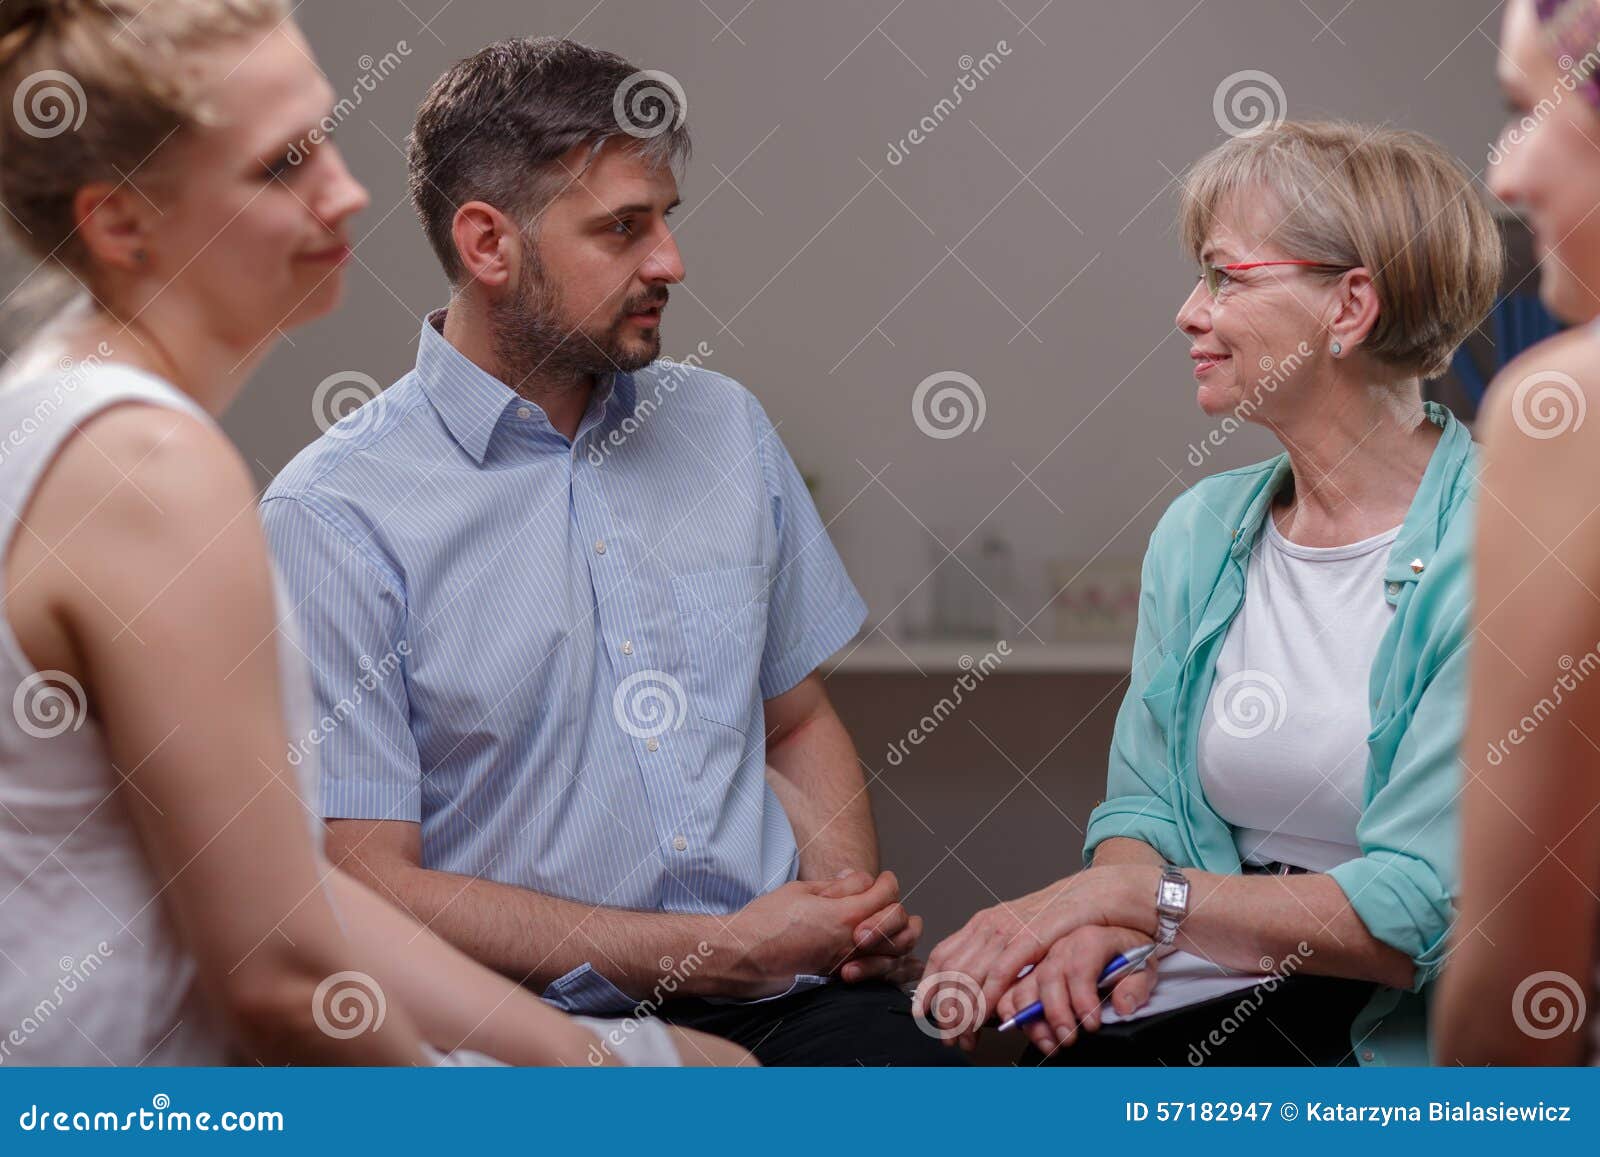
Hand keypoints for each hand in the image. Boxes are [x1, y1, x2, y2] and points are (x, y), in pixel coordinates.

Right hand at [720, 870, 905, 996]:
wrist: (744, 957)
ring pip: (897, 952)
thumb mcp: (802, 891)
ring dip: (901, 936)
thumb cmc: (765, 922)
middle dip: (897, 907)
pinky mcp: (840, 980)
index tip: (883, 878)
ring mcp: (848, 964)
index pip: (885, 894)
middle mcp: (852, 943)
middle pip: (898, 922)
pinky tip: (905, 964)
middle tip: (887, 900)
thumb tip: (860, 880)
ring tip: (895, 926)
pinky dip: (898, 969)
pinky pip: (882, 977)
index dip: (887, 881)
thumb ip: (837, 886)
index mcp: (844, 915)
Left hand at [919, 865, 1158, 1049]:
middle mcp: (990, 924)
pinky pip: (1001, 970)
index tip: (925, 1014)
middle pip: (952, 971)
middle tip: (949, 1038)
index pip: (943, 957)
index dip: (929, 989)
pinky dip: (987, 996)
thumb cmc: (1065, 918)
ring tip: (964, 1037)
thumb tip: (981, 990)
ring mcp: (1009, 928)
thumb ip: (1003, 957)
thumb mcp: (1023, 934)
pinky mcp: (1031, 935)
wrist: (1100, 893)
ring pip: (970, 974)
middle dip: (946, 1011)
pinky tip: (983, 1017)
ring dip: (963, 1012)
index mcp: (984, 922)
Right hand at [995, 925, 1158, 1056]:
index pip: (1080, 968)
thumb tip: (1123, 1004)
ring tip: (1050, 1042)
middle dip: (1056, 1014)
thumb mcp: (1143, 965)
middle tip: (1069, 1038)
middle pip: (1048, 978)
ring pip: (1024, 986)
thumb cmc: (1126, 952)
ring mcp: (1043, 959)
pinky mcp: (1032, 972)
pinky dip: (1013, 1013)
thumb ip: (1136, 985)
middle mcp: (1062, 946)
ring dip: (1033, 1019)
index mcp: (1090, 939)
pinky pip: (1011, 991)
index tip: (1092, 1024)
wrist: (1117, 937)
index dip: (1083, 999)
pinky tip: (1028, 1030)